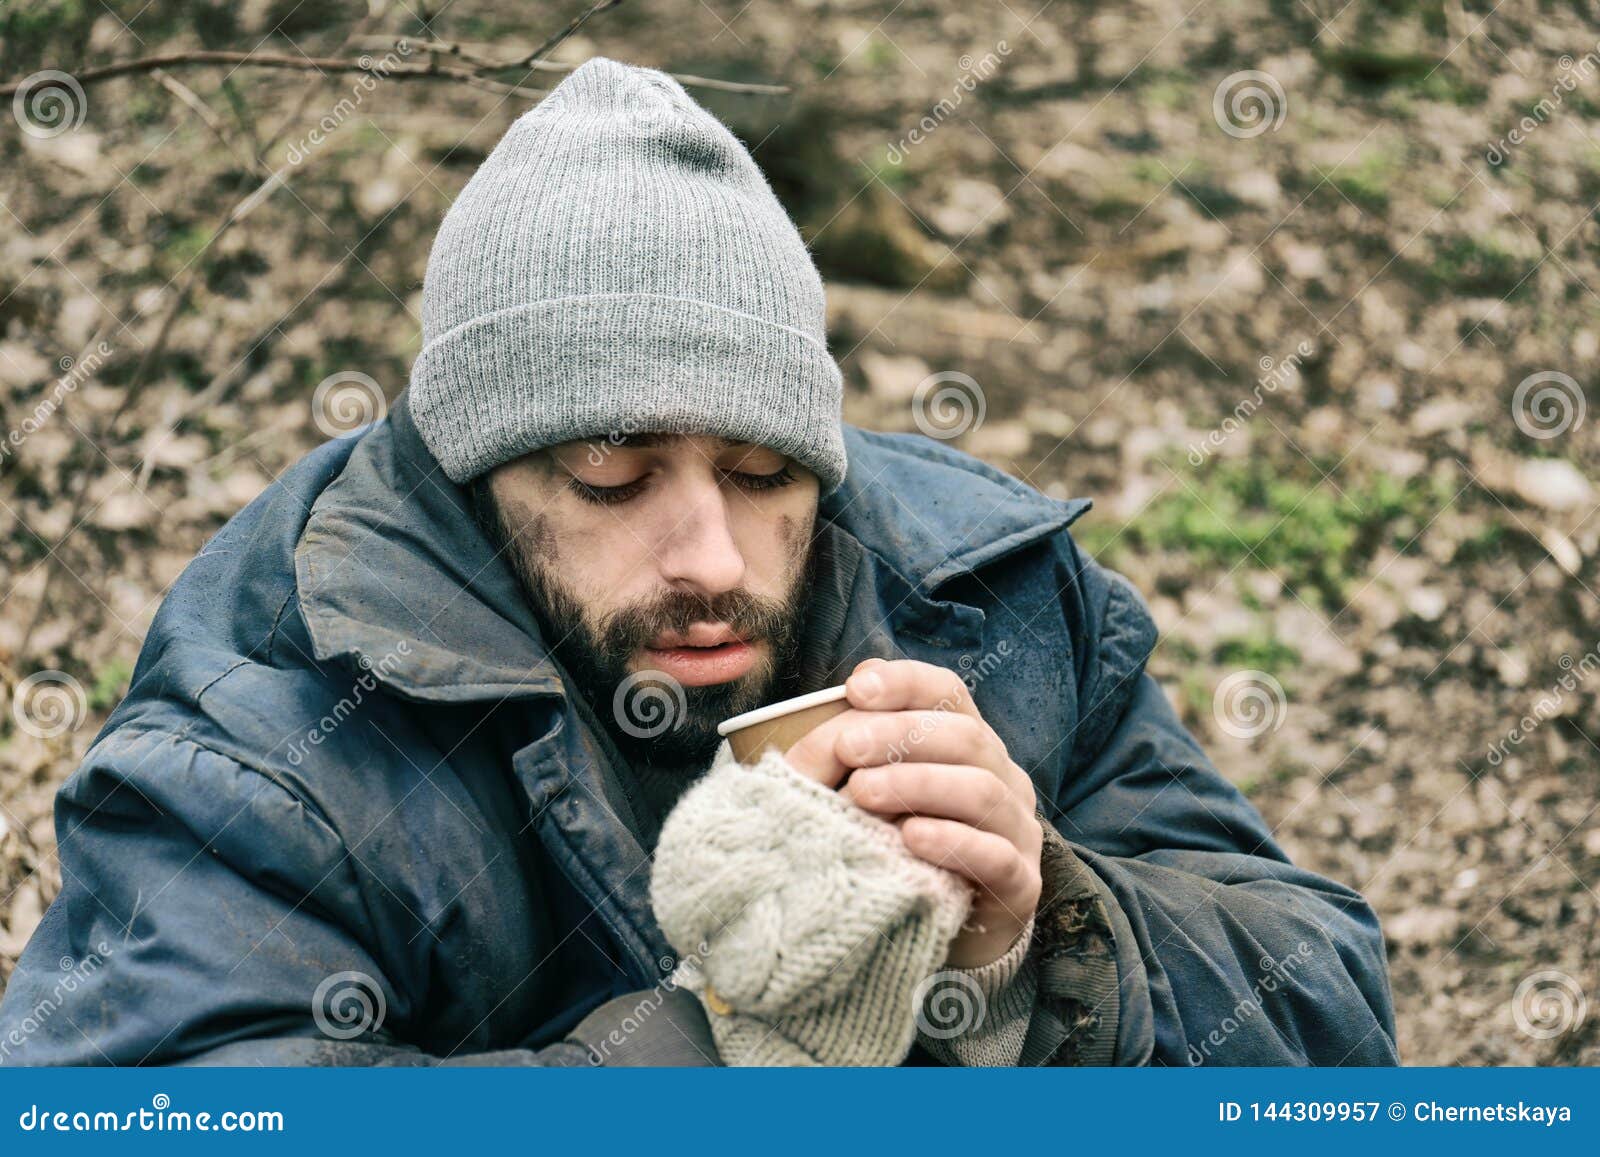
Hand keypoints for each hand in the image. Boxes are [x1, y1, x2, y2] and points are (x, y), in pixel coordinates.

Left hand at [784, 658, 1042, 967]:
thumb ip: (849, 760)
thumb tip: (832, 722)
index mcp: (966, 744)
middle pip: (965, 736)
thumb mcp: (868, 798)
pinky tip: (910, 838)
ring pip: (982, 790)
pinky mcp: (1021, 885)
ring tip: (862, 792)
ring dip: (918, 784)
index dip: (905, 682)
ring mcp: (1017, 830)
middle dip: (900, 735)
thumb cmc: (895, 851)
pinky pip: (996, 855)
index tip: (855, 689)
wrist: (937, 933)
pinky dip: (952, 841)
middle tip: (845, 749)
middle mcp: (1002, 777)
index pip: (946, 693)